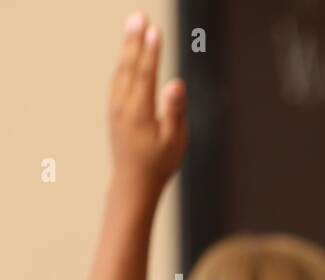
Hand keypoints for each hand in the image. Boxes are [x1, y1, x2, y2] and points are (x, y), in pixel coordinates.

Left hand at [109, 13, 186, 193]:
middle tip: (139, 16)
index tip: (155, 31)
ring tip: (133, 26)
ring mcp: (116, 107)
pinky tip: (127, 54)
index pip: (146, 75)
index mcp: (140, 112)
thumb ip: (175, 110)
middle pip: (129, 66)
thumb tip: (176, 83)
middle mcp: (123, 106)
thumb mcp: (175, 141)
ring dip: (128, 46)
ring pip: (121, 70)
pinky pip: (117, 79)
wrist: (133, 183)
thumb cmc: (159, 163)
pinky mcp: (114, 110)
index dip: (151, 52)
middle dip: (135, 40)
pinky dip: (123, 62)